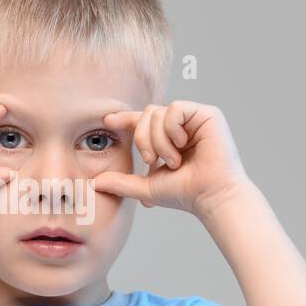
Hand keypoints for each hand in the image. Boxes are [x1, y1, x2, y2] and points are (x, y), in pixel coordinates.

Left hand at [89, 101, 249, 217]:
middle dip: (142, 139)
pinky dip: (171, 130)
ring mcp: (194, 119)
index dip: (124, 118)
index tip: (107, 121)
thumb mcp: (147, 188)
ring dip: (159, 141)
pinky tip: (183, 146)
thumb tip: (95, 182)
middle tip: (153, 161)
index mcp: (169, 138)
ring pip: (158, 113)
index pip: (143, 121)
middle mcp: (182, 126)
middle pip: (146, 114)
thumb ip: (122, 182)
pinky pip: (175, 109)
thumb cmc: (185, 193)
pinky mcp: (207, 115)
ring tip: (174, 160)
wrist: (210, 196)